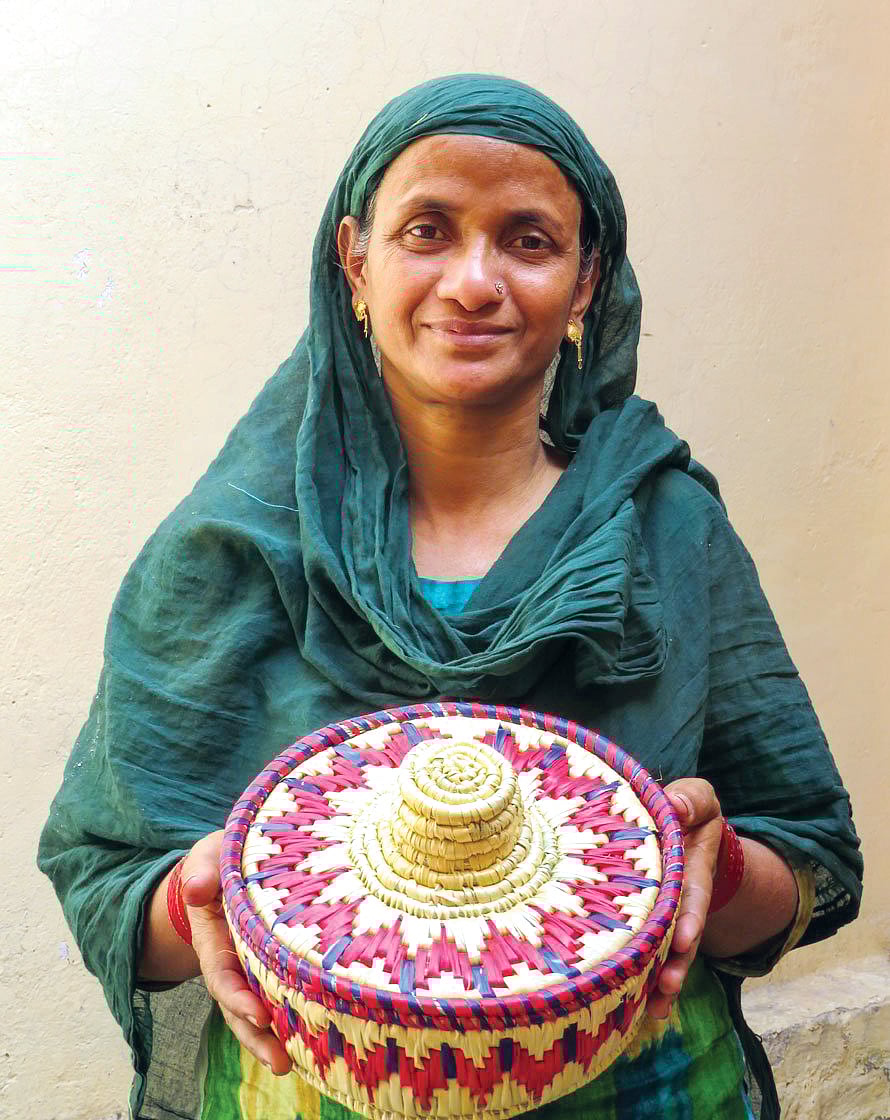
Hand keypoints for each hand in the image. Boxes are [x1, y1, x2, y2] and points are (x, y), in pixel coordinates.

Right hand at [182, 831, 291, 1074]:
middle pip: (241, 1006)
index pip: (222, 975)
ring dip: (276, 1037)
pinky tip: (321, 1034)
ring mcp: (255, 964)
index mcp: (215, 938)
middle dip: (257, 1036)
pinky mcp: (279, 961)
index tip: (259, 1015)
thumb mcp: (208, 857)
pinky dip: (297, 1013)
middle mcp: (234, 960)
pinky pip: (285, 990)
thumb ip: (202, 871)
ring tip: (295, 1065)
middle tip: (282, 1061)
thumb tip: (195, 889)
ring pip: (263, 1006)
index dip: (237, 998)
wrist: (235, 861)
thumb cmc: (222, 858)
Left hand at [647, 778, 722, 1019]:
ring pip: (664, 953)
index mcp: (691, 871)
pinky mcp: (645, 925)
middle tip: (668, 983)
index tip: (684, 939)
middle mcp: (680, 901)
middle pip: (680, 936)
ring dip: (662, 979)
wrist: (678, 828)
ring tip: (656, 1005)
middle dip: (676, 962)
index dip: (689, 917)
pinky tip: (638, 1008)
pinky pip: (646, 953)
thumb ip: (692, 799)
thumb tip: (677, 807)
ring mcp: (666, 917)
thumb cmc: (685, 812)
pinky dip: (645, 981)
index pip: (692, 896)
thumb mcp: (698, 799)